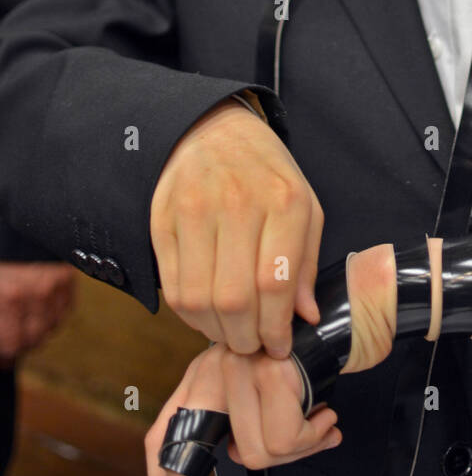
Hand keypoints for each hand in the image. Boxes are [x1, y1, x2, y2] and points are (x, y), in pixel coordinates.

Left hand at [0, 262, 76, 362]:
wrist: (15, 222)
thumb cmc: (0, 260)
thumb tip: (4, 356)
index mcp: (9, 297)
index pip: (13, 345)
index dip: (5, 352)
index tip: (2, 353)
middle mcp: (35, 293)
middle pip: (34, 340)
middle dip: (20, 342)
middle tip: (10, 335)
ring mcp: (56, 284)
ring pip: (51, 326)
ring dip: (37, 327)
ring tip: (23, 317)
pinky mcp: (68, 276)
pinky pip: (65, 310)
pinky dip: (52, 312)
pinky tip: (38, 304)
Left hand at [144, 342, 341, 475]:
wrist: (335, 326)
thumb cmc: (300, 358)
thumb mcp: (258, 389)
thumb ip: (241, 423)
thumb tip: (238, 459)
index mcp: (203, 377)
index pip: (162, 434)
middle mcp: (214, 369)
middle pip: (188, 456)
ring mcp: (241, 369)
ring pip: (254, 453)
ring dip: (294, 451)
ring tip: (315, 428)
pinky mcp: (271, 372)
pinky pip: (286, 439)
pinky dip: (311, 437)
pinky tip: (324, 420)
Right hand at [150, 99, 323, 355]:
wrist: (212, 129)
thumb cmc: (266, 173)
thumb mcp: (304, 205)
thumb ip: (306, 262)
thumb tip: (305, 317)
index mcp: (283, 200)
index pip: (275, 284)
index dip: (276, 328)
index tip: (280, 346)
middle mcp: (237, 204)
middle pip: (234, 299)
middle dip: (246, 338)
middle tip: (254, 346)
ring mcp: (194, 211)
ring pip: (199, 301)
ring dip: (216, 332)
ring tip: (232, 333)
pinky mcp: (162, 221)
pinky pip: (172, 288)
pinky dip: (190, 316)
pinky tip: (207, 315)